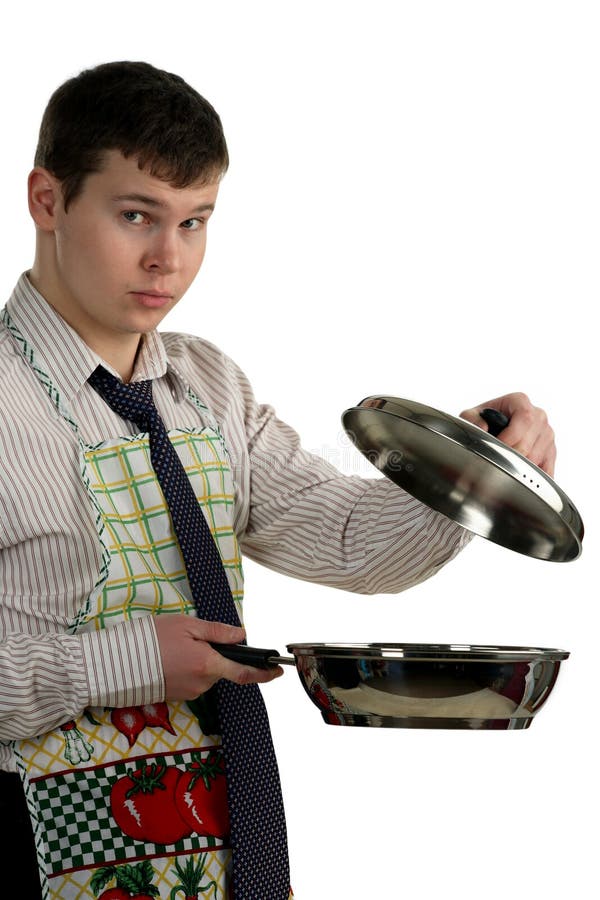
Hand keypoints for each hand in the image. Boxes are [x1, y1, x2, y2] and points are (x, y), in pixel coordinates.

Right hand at [154, 615, 282, 700]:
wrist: (116, 664)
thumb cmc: (151, 639)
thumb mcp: (186, 625)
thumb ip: (217, 632)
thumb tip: (242, 634)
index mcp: (208, 665)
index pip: (244, 673)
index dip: (264, 673)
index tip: (278, 671)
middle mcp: (202, 684)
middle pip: (220, 669)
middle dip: (213, 654)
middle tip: (191, 638)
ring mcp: (189, 693)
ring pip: (206, 674)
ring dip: (199, 661)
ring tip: (175, 646)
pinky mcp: (176, 697)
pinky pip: (192, 680)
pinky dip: (187, 668)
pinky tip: (170, 658)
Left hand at [459, 392, 555, 475]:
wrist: (491, 430)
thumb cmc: (482, 422)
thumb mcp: (470, 416)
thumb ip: (471, 418)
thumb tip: (482, 427)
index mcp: (520, 402)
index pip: (525, 419)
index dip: (511, 437)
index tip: (495, 449)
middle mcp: (538, 416)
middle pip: (530, 441)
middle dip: (511, 456)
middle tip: (494, 464)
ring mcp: (546, 434)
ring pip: (537, 457)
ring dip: (518, 468)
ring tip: (502, 468)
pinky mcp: (551, 452)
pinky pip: (546, 469)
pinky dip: (533, 478)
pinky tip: (518, 479)